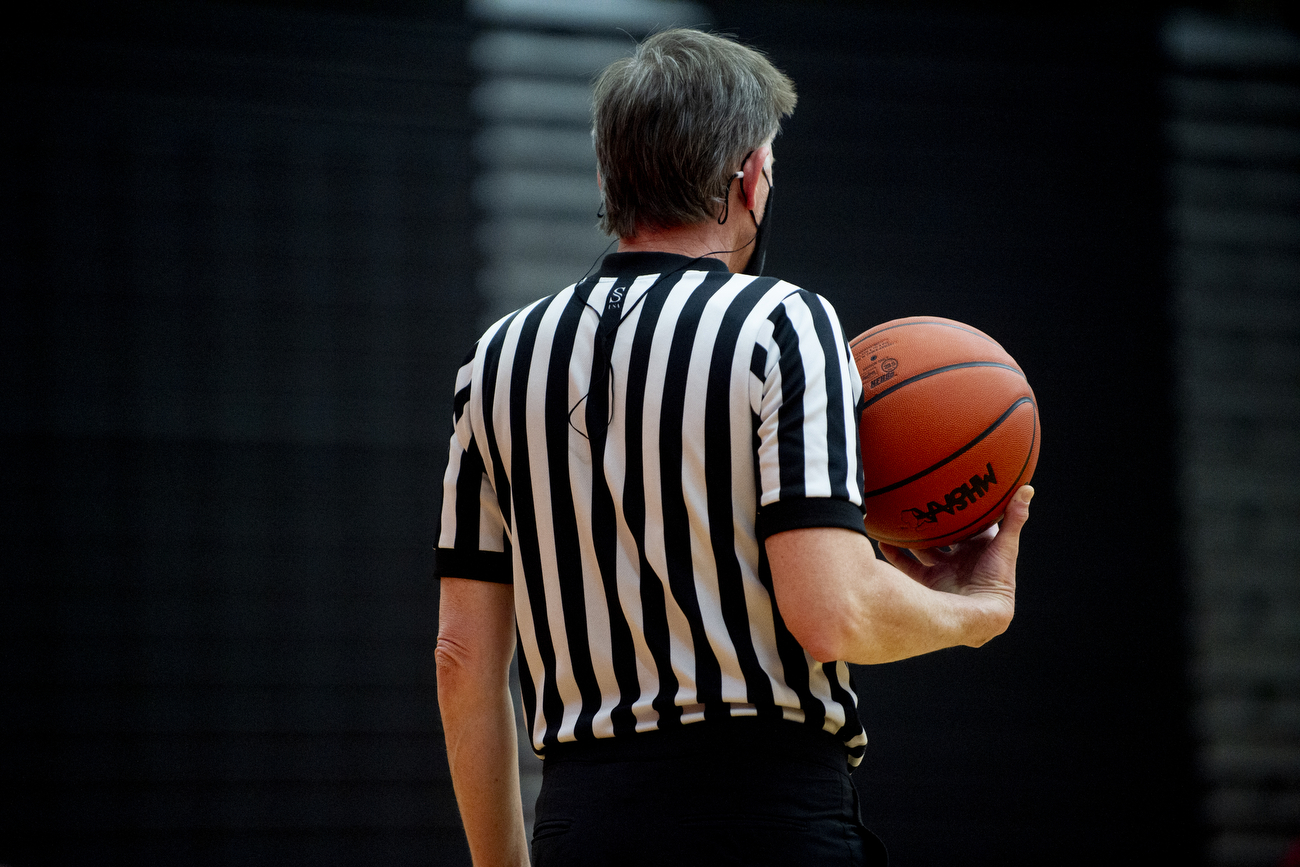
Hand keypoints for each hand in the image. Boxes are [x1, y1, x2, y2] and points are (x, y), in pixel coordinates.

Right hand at [877, 485, 1032, 644]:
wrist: (979, 617)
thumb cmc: (996, 582)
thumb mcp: (1004, 546)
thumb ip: (1014, 518)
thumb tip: (1028, 488)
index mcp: (983, 551)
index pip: (976, 526)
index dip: (968, 510)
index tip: (957, 489)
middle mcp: (963, 561)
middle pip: (948, 537)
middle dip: (937, 522)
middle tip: (924, 501)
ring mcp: (945, 573)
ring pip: (926, 550)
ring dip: (914, 537)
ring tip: (901, 518)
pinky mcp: (929, 585)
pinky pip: (909, 567)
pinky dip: (896, 555)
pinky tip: (884, 541)